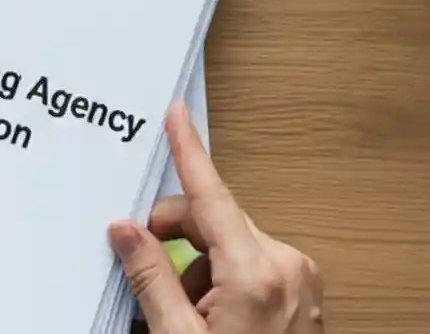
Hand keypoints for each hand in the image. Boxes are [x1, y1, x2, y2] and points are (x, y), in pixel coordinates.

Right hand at [108, 104, 323, 332]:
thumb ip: (148, 278)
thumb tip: (125, 230)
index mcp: (256, 275)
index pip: (211, 196)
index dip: (188, 152)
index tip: (176, 116)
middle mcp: (287, 268)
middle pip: (215, 219)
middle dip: (175, 236)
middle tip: (142, 265)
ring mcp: (301, 281)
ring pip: (230, 242)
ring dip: (199, 265)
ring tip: (185, 315)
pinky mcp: (304, 293)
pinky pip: (252, 263)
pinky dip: (223, 279)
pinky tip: (212, 318)